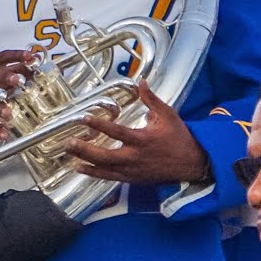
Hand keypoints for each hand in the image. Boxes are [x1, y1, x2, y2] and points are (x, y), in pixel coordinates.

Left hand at [68, 80, 208, 183]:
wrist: (191, 163)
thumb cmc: (179, 137)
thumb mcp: (168, 114)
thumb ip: (151, 99)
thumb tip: (141, 81)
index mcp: (143, 139)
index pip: (117, 132)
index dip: (99, 125)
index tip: (84, 118)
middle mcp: (135, 157)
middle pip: (105, 155)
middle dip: (85, 150)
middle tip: (69, 143)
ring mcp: (132, 170)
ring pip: (104, 168)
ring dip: (85, 162)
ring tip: (69, 155)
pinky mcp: (131, 178)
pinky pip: (109, 178)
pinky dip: (94, 174)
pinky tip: (80, 168)